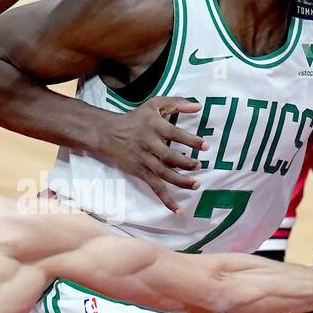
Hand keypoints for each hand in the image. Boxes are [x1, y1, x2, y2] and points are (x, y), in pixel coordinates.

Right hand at [101, 96, 205, 212]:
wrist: (108, 133)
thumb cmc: (135, 118)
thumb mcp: (154, 105)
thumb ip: (176, 103)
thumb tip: (198, 106)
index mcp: (155, 126)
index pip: (175, 134)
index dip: (190, 140)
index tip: (204, 146)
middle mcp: (149, 144)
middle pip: (169, 156)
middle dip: (185, 162)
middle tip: (199, 165)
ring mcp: (144, 160)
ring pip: (164, 173)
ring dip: (180, 181)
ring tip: (195, 184)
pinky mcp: (140, 172)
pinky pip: (155, 187)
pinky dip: (166, 199)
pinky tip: (178, 209)